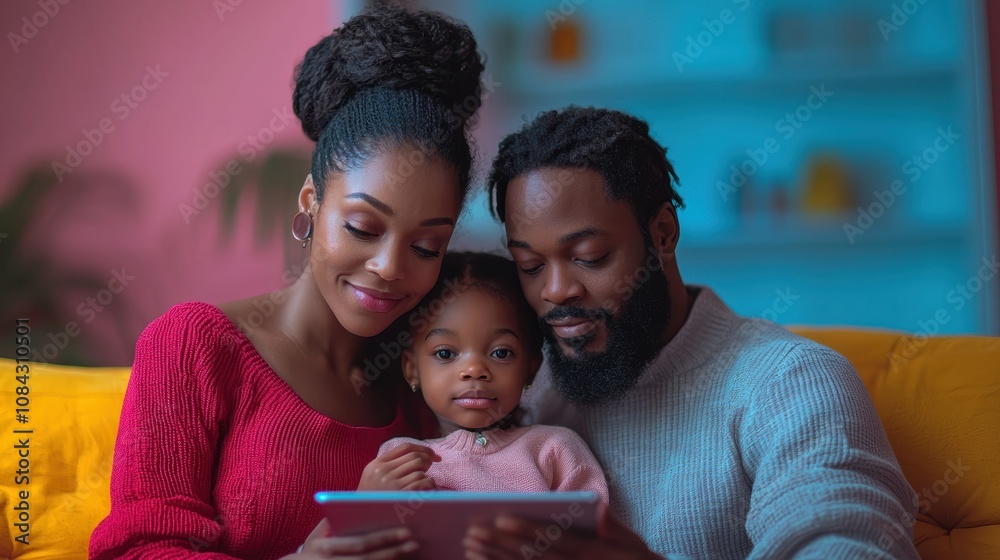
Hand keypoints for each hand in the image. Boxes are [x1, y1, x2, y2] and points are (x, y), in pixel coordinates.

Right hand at [283, 518, 418, 558]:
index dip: (382, 538)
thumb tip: (351, 505)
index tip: (404, 531)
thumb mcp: (314, 537)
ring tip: (411, 551)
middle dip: (392, 550)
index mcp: (325, 548)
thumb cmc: (310, 553)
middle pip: (368, 559)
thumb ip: (330, 522)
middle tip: (414, 542)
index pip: (359, 544)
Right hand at [358, 443, 439, 490]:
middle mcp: (383, 472)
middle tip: (430, 467)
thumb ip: (389, 464)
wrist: (362, 519)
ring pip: (420, 471)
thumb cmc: (371, 498)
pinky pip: (423, 483)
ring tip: (424, 482)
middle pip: (415, 457)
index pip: (405, 448)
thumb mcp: (373, 476)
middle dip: (427, 460)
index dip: (422, 449)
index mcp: (377, 464)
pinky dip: (429, 484)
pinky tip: (427, 489)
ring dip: (426, 476)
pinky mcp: (401, 496)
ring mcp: (392, 484)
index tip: (432, 454)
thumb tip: (418, 455)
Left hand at [463, 513, 659, 559]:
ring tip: (470, 547)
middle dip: (499, 544)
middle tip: (472, 531)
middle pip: (531, 557)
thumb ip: (611, 527)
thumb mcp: (631, 543)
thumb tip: (596, 508)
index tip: (500, 517)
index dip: (526, 529)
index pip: (553, 539)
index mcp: (590, 553)